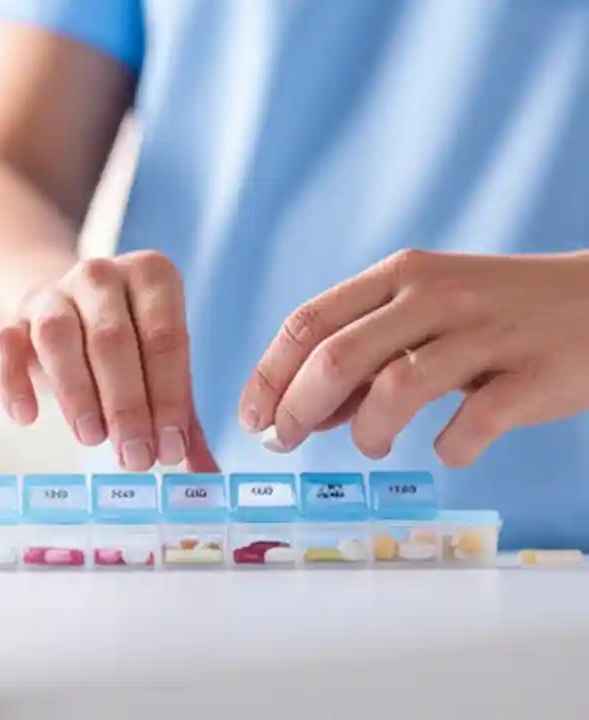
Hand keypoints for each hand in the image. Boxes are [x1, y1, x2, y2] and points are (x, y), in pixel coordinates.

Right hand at [0, 251, 218, 471]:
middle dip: (126, 404)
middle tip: (135, 457)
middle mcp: (100, 276)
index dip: (169, 397)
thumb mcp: (160, 369)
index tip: (171, 449)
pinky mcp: (11, 319)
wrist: (62, 313)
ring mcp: (51, 295)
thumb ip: (182, 417)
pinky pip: (4, 344)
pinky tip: (26, 417)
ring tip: (92, 438)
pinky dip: (12, 382)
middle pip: (112, 339)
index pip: (165, 338)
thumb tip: (208, 475)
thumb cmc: (126, 346)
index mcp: (151, 276)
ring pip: (57, 337)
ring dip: (76, 392)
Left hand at [239, 250, 588, 466]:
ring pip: (395, 389)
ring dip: (366, 432)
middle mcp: (436, 296)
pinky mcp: (532, 375)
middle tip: (286, 441)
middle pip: (337, 357)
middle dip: (297, 409)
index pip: (309, 322)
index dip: (269, 374)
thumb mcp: (424, 312)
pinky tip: (446, 448)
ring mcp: (486, 334)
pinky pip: (471, 424)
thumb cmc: (498, 313)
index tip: (251, 416)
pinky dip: (448, 447)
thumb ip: (365, 353)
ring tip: (371, 445)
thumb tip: (302, 410)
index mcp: (401, 275)